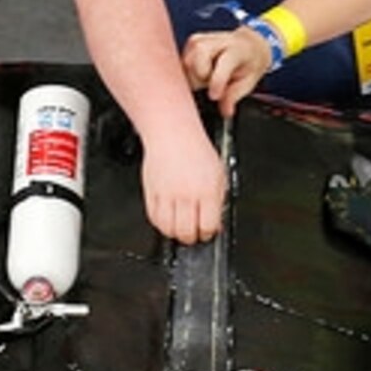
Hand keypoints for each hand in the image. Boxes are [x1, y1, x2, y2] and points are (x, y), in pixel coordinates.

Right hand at [138, 127, 226, 243]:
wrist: (172, 133)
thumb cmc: (197, 151)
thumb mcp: (219, 174)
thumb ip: (218, 201)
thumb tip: (216, 224)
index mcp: (208, 189)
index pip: (209, 225)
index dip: (209, 233)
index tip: (208, 231)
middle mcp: (187, 193)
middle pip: (187, 232)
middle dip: (192, 237)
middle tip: (194, 233)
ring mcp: (167, 194)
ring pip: (169, 229)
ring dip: (175, 233)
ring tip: (180, 228)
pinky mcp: (151, 192)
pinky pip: (153, 218)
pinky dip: (161, 224)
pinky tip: (168, 220)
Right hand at [180, 26, 275, 114]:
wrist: (248, 45)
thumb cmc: (248, 62)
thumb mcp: (248, 82)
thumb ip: (234, 96)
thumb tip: (225, 111)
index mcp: (237, 50)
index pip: (223, 64)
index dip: (216, 82)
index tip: (214, 96)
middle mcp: (218, 41)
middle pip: (197, 60)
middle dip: (200, 79)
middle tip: (211, 85)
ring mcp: (203, 39)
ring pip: (187, 61)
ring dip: (194, 76)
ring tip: (208, 78)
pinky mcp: (193, 41)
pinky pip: (183, 60)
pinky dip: (189, 71)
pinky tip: (201, 72)